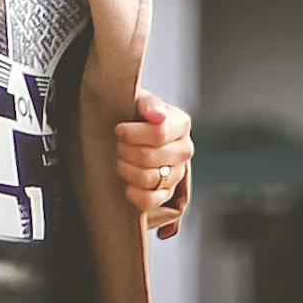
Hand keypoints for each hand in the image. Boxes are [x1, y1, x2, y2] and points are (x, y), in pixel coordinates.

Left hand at [117, 95, 190, 233]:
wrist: (130, 132)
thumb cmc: (135, 115)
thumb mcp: (139, 101)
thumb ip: (149, 103)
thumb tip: (156, 114)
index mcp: (181, 124)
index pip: (159, 133)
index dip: (133, 134)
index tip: (118, 130)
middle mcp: (184, 150)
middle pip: (149, 157)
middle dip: (125, 151)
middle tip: (118, 145)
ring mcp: (177, 174)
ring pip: (148, 179)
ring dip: (125, 169)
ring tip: (120, 160)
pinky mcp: (167, 193)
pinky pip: (150, 201)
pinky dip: (133, 194)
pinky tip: (126, 184)